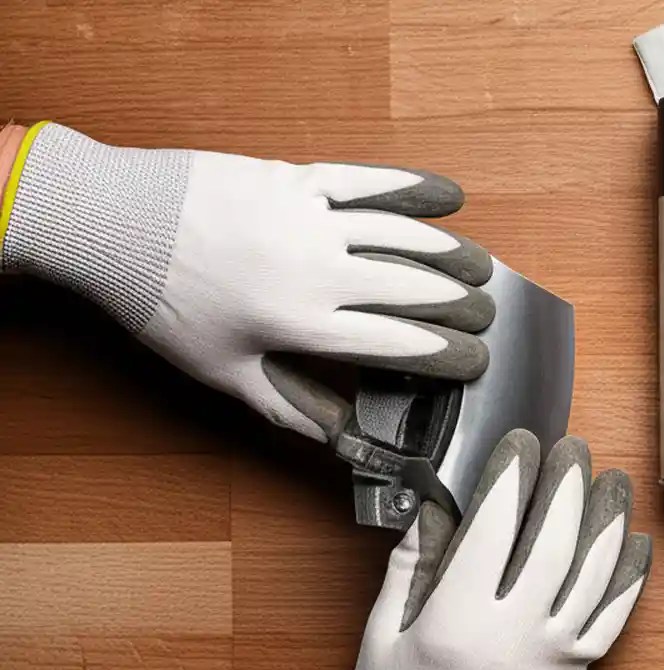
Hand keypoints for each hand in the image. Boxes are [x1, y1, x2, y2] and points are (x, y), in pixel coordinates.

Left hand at [0, 122, 493, 440]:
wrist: (114, 223)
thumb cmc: (164, 304)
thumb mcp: (222, 371)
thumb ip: (288, 404)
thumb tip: (339, 437)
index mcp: (303, 323)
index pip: (400, 343)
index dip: (449, 353)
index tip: (479, 360)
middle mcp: (320, 269)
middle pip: (415, 289)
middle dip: (464, 305)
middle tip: (489, 313)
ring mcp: (313, 219)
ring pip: (404, 236)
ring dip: (451, 253)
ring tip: (482, 267)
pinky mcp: (299, 178)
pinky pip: (371, 182)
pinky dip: (415, 188)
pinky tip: (451, 196)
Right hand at [349, 430, 651, 669]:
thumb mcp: (382, 634)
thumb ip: (409, 567)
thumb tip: (433, 505)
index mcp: (455, 623)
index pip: (493, 531)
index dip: (510, 478)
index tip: (520, 444)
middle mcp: (509, 639)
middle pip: (553, 545)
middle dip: (567, 487)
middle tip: (573, 449)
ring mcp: (548, 659)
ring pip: (592, 577)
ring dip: (607, 521)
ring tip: (612, 480)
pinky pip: (611, 620)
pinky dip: (628, 578)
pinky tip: (636, 541)